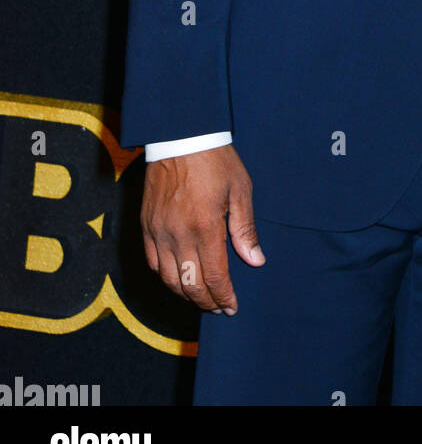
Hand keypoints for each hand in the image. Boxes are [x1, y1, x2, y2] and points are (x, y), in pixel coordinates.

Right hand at [140, 144, 263, 314]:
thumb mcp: (240, 189)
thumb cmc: (215, 160)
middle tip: (219, 308)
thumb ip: (245, 229)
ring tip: (201, 298)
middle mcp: (177, 234)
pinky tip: (179, 277)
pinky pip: (151, 262)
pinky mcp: (145, 225)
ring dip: (185, 294)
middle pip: (189, 285)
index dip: (224, 297)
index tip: (232, 307)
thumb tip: (255, 260)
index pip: (214, 277)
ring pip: (168, 278)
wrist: (181, 135)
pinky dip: (165, 277)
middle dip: (206, 302)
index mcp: (204, 226)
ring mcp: (158, 231)